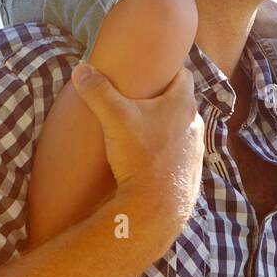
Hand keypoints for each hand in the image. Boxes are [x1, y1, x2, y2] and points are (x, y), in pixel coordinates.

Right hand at [69, 61, 204, 224]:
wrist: (155, 207)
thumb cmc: (140, 156)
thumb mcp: (114, 118)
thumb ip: (97, 91)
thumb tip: (81, 69)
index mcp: (182, 104)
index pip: (184, 75)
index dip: (170, 70)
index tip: (155, 70)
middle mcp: (195, 124)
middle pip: (182, 103)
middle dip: (164, 99)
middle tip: (142, 99)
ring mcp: (195, 150)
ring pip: (182, 129)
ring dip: (167, 127)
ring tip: (144, 130)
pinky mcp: (190, 173)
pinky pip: (180, 154)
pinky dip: (168, 152)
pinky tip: (149, 158)